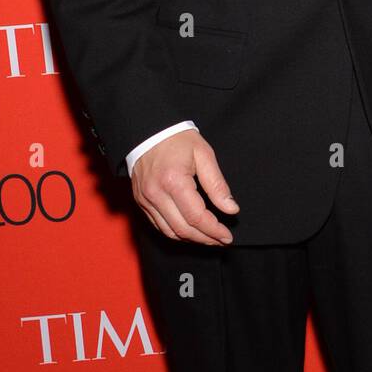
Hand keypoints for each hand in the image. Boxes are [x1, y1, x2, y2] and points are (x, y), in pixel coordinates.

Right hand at [131, 129, 238, 243]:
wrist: (148, 131)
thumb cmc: (177, 139)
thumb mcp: (204, 155)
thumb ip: (217, 184)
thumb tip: (231, 209)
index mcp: (174, 181)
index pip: (196, 217)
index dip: (214, 230)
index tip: (227, 236)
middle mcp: (156, 194)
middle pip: (183, 229)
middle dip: (205, 238)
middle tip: (221, 239)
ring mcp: (145, 200)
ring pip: (169, 231)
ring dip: (191, 239)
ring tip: (208, 237)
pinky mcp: (140, 201)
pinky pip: (158, 225)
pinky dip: (175, 232)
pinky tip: (190, 230)